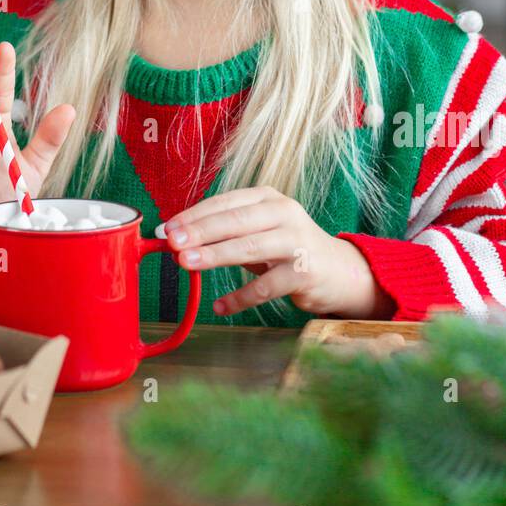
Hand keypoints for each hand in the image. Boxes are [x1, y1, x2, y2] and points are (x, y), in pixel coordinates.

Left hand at [162, 187, 395, 319]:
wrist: (338, 271)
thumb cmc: (287, 247)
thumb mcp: (259, 230)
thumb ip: (226, 232)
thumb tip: (178, 239)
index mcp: (268, 198)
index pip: (226, 202)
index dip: (195, 214)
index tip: (168, 228)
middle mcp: (284, 213)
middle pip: (236, 221)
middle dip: (201, 231)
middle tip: (172, 242)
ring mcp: (296, 242)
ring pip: (250, 247)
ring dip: (215, 256)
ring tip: (186, 263)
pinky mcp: (305, 273)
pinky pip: (265, 287)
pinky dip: (240, 298)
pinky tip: (220, 307)